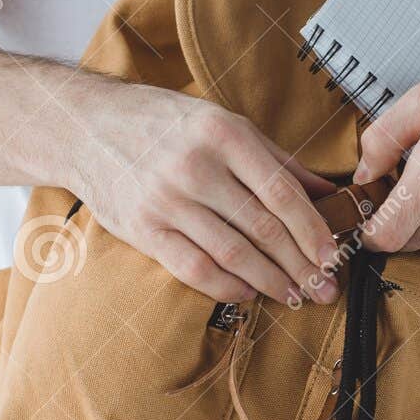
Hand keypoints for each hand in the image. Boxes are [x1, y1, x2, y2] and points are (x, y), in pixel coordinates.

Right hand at [71, 83, 341, 305]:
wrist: (86, 126)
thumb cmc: (162, 123)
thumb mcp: (221, 123)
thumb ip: (275, 158)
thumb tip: (326, 191)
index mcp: (222, 133)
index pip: (281, 191)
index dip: (313, 229)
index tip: (334, 255)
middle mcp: (195, 166)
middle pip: (262, 227)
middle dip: (300, 264)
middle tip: (324, 288)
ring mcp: (166, 200)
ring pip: (232, 252)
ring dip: (270, 281)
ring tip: (294, 295)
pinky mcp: (142, 228)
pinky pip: (193, 267)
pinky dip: (226, 285)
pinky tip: (248, 292)